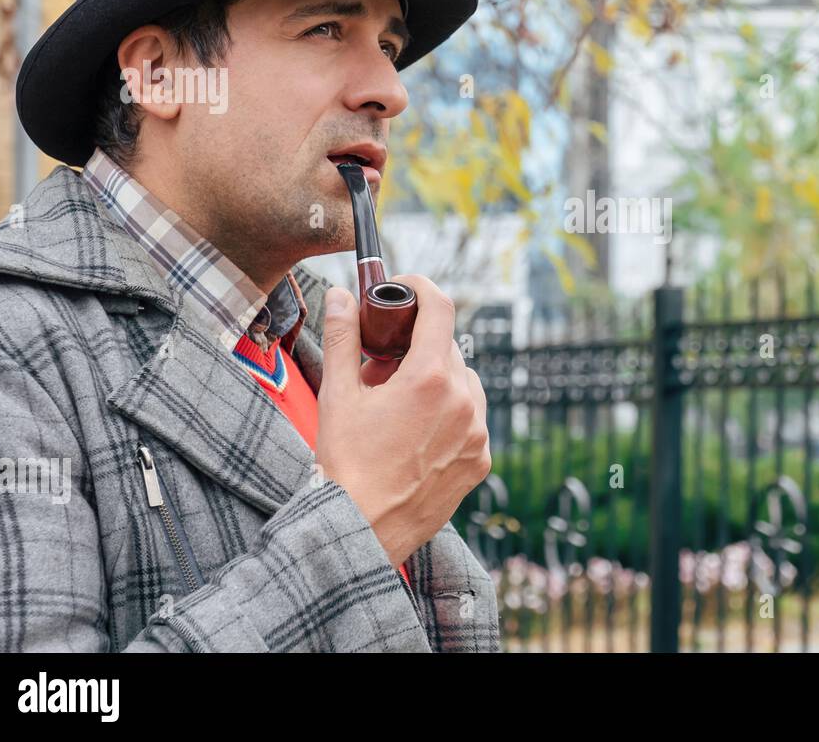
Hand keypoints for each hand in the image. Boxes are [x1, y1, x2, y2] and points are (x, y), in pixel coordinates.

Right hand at [314, 274, 490, 566]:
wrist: (361, 530)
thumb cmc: (345, 465)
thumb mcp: (337, 395)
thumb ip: (343, 337)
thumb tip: (342, 296)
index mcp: (429, 379)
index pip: (439, 307)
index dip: (421, 288)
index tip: (404, 288)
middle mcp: (464, 401)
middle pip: (448, 346)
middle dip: (417, 346)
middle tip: (382, 365)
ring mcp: (478, 433)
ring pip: (465, 382)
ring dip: (438, 379)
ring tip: (400, 404)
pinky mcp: (481, 460)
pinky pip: (473, 419)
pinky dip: (452, 414)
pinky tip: (419, 432)